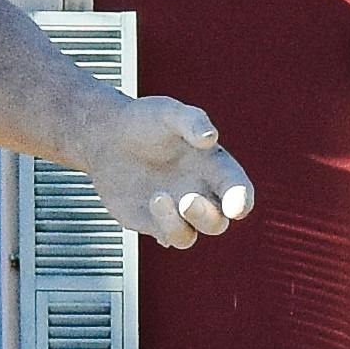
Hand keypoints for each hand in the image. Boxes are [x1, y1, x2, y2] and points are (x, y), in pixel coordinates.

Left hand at [89, 93, 253, 245]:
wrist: (107, 134)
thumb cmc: (144, 120)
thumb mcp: (167, 112)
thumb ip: (190, 121)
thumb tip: (209, 137)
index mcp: (214, 167)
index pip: (238, 190)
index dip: (242, 201)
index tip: (236, 208)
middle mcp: (200, 193)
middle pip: (217, 222)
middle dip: (206, 216)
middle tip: (188, 200)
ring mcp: (176, 211)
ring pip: (189, 235)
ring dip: (178, 224)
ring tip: (157, 197)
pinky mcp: (151, 222)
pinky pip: (164, 236)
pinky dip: (161, 230)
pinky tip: (150, 208)